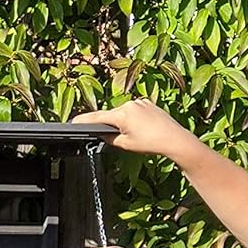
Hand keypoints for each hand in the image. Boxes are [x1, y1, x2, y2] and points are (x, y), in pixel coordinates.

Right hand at [73, 98, 192, 159]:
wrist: (174, 138)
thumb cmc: (151, 143)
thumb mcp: (125, 144)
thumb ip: (110, 138)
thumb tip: (104, 134)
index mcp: (122, 114)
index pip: (98, 117)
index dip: (84, 120)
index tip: (73, 121)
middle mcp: (130, 103)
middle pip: (111, 115)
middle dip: (110, 125)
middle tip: (118, 139)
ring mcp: (140, 102)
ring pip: (123, 113)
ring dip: (123, 123)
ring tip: (136, 137)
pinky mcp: (147, 103)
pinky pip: (134, 111)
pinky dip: (133, 120)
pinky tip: (142, 131)